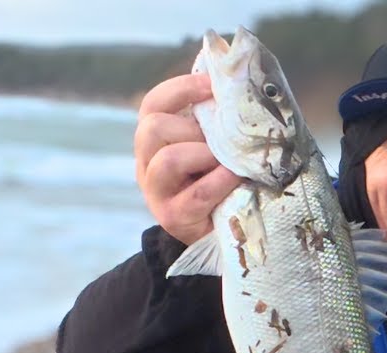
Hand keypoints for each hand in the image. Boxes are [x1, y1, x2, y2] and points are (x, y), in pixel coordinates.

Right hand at [133, 73, 240, 244]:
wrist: (217, 233)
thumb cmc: (219, 181)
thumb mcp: (212, 148)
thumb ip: (214, 124)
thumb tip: (239, 90)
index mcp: (154, 140)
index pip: (153, 103)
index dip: (181, 89)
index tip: (212, 85)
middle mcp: (147, 163)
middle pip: (153, 127)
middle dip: (191, 128)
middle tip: (220, 138)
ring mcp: (156, 192)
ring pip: (168, 160)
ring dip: (204, 154)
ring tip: (226, 160)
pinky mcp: (174, 217)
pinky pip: (196, 194)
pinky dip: (220, 181)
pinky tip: (237, 177)